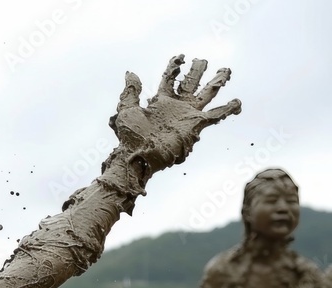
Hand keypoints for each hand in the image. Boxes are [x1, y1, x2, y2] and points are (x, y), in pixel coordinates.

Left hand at [111, 55, 240, 175]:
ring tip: (225, 71)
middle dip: (197, 71)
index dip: (174, 67)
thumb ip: (131, 91)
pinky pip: (216, 115)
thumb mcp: (126, 110)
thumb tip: (130, 73)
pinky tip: (237, 102)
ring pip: (206, 94)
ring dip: (216, 82)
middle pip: (190, 83)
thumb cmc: (130, 137)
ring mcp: (188, 115)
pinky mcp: (196, 124)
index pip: (170, 80)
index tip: (180, 56)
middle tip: (202, 60)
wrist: (140, 155)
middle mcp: (176, 106)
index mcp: (160, 102)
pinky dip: (228, 109)